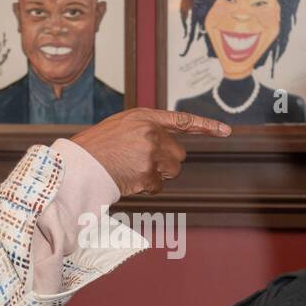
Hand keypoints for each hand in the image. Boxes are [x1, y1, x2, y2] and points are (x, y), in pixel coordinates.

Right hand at [70, 108, 230, 195]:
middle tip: (142, 163)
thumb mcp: (121, 127)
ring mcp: (150, 153)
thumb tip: (170, 148)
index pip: (183, 121)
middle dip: (166, 163)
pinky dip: (147, 187)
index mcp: (144, 118)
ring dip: (157, 175)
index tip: (226, 131)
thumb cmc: (97, 147)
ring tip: (132, 169)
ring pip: (171, 171)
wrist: (79, 165)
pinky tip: (128, 179)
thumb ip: (147, 130)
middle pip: (179, 155)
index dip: (206, 126)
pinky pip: (158, 186)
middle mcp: (151, 132)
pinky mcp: (148, 173)